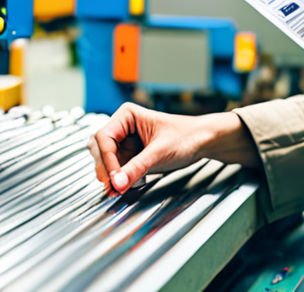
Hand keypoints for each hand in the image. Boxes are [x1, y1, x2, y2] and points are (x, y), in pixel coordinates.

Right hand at [88, 103, 259, 193]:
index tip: (114, 178)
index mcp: (128, 115)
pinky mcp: (131, 155)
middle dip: (106, 169)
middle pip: (100, 149)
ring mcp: (126, 142)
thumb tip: (117, 183)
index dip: (107, 160)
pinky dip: (119, 179)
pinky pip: (118, 168)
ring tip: (119, 189)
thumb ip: (137, 168)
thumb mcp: (160, 153)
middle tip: (113, 187)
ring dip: (111, 176)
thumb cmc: (187, 136)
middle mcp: (123, 127)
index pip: (104, 138)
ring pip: (106, 161)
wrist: (204, 141)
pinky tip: (126, 186)